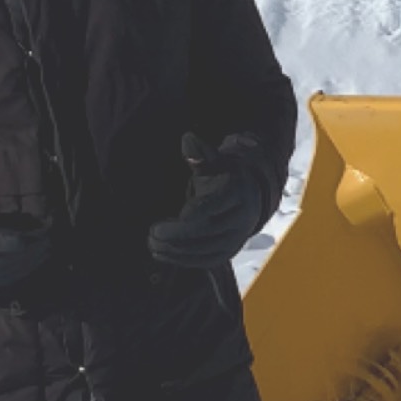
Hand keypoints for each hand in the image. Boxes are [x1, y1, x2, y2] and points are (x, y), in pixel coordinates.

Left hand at [147, 134, 267, 270]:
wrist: (247, 197)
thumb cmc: (224, 177)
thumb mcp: (214, 162)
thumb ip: (199, 155)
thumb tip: (188, 139)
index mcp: (237, 192)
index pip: (214, 205)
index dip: (194, 212)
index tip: (173, 217)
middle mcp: (241, 218)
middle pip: (206, 230)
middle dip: (177, 234)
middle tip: (153, 231)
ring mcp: (236, 238)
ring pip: (204, 249)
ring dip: (175, 249)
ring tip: (152, 242)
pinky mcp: (228, 253)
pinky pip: (204, 261)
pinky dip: (181, 259)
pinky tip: (162, 253)